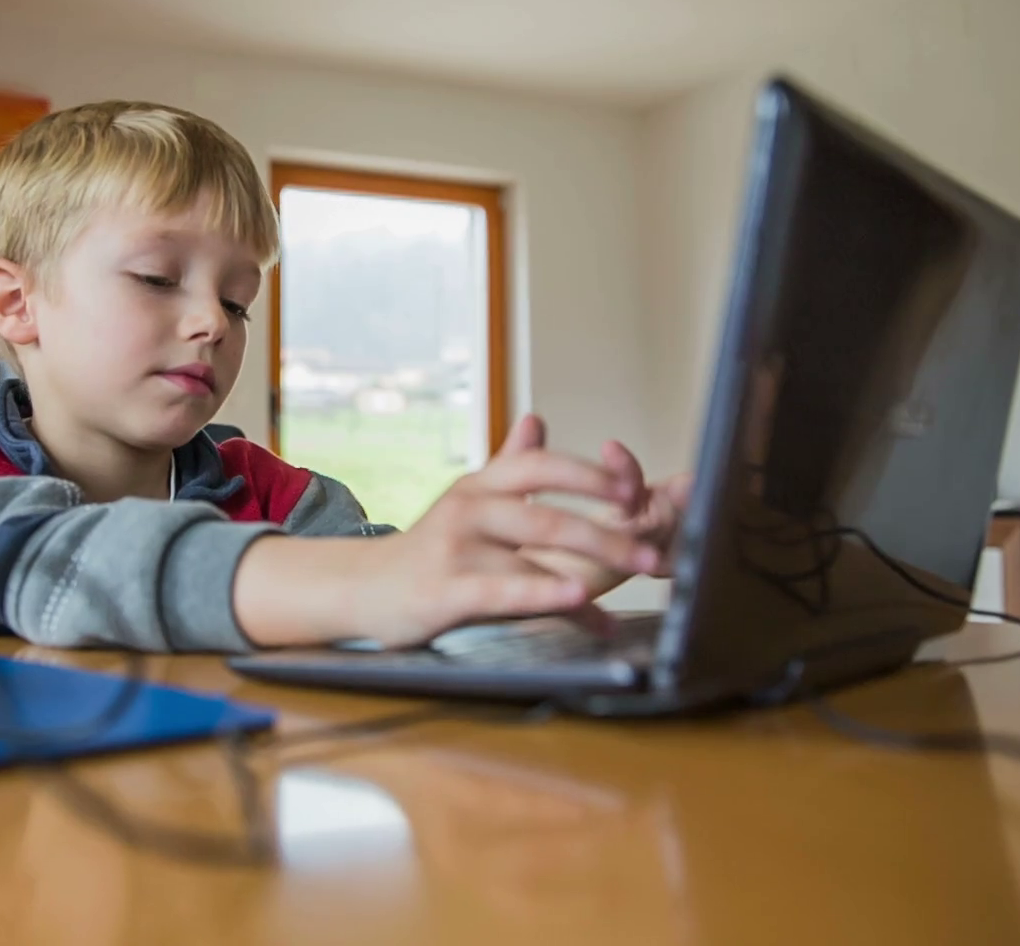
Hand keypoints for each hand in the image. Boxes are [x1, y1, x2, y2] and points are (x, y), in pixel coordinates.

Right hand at [233, 420, 660, 648]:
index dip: (590, 474)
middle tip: (655, 550)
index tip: (632, 489)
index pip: (541, 465)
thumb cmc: (427, 549)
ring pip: (536, 549)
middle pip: (550, 511)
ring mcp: (456, 546)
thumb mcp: (466, 499)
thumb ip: (506, 463)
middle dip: (610, 531)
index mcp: (481, 484)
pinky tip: (582, 599)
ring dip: (596, 563)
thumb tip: (537, 419)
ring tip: (638, 571)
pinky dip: (549, 593)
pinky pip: (507, 589)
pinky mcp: (446, 589)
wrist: (364, 588)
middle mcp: (470, 506)